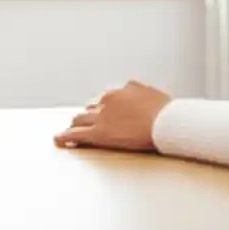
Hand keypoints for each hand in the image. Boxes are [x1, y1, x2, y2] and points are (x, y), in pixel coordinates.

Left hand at [53, 80, 171, 151]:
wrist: (169, 123)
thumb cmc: (169, 114)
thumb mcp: (155, 96)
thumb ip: (142, 94)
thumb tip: (141, 95)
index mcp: (123, 90)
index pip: (107, 99)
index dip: (105, 109)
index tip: (105, 114)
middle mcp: (109, 99)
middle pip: (91, 108)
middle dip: (89, 116)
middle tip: (88, 124)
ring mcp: (102, 116)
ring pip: (80, 119)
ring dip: (76, 125)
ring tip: (72, 132)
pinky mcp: (99, 133)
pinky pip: (76, 134)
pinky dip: (65, 136)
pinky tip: (59, 140)